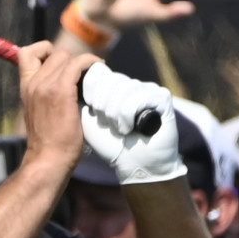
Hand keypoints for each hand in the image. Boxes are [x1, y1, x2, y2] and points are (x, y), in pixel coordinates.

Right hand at [16, 42, 96, 176]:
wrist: (48, 159)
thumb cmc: (49, 142)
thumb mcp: (39, 113)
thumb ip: (46, 96)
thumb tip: (68, 84)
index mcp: (26, 87)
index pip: (26, 53)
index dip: (44, 51)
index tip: (59, 63)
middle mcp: (33, 83)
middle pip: (53, 52)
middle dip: (70, 59)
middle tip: (83, 74)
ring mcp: (46, 87)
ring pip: (66, 56)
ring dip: (82, 62)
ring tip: (92, 74)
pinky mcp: (61, 92)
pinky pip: (77, 64)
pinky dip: (90, 63)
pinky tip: (98, 70)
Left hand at [79, 63, 184, 184]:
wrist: (133, 164)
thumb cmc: (108, 144)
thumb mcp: (88, 118)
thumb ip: (81, 96)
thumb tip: (76, 74)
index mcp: (114, 88)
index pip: (99, 73)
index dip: (92, 90)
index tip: (93, 112)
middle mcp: (131, 85)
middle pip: (111, 79)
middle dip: (103, 104)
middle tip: (108, 123)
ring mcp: (148, 89)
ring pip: (125, 87)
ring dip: (117, 112)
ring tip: (120, 129)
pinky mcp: (162, 98)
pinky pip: (141, 96)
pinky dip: (130, 114)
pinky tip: (132, 128)